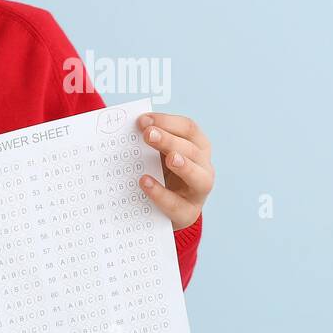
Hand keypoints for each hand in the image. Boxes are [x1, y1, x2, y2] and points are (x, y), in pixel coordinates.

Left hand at [137, 112, 213, 230]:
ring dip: (184, 166)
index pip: (188, 128)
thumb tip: (128, 130)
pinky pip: (177, 204)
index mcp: (198, 146)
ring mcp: (199, 191)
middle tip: (148, 134)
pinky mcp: (188, 213)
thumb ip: (150, 143)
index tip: (143, 120)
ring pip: (199, 177)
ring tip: (170, 158)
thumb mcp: (158, 155)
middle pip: (191, 150)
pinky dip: (161, 193)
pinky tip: (145, 182)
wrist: (162, 209)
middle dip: (170, 140)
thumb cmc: (161, 174)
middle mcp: (203, 166)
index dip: (167, 121)